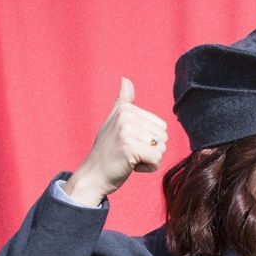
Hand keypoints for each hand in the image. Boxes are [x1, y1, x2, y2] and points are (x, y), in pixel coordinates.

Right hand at [64, 77, 167, 206]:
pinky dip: (147, 167)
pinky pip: (156, 159)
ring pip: (161, 149)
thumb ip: (122, 101)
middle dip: (150, 150)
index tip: (128, 143)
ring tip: (128, 158)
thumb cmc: (107, 151)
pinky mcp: (130, 147)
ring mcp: (127, 131)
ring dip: (148, 159)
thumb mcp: (113, 122)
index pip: (160, 126)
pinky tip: (130, 166)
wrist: (92, 176)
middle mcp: (126, 116)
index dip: (148, 140)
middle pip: (163, 137)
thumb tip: (125, 79)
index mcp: (126, 108)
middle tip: (128, 153)